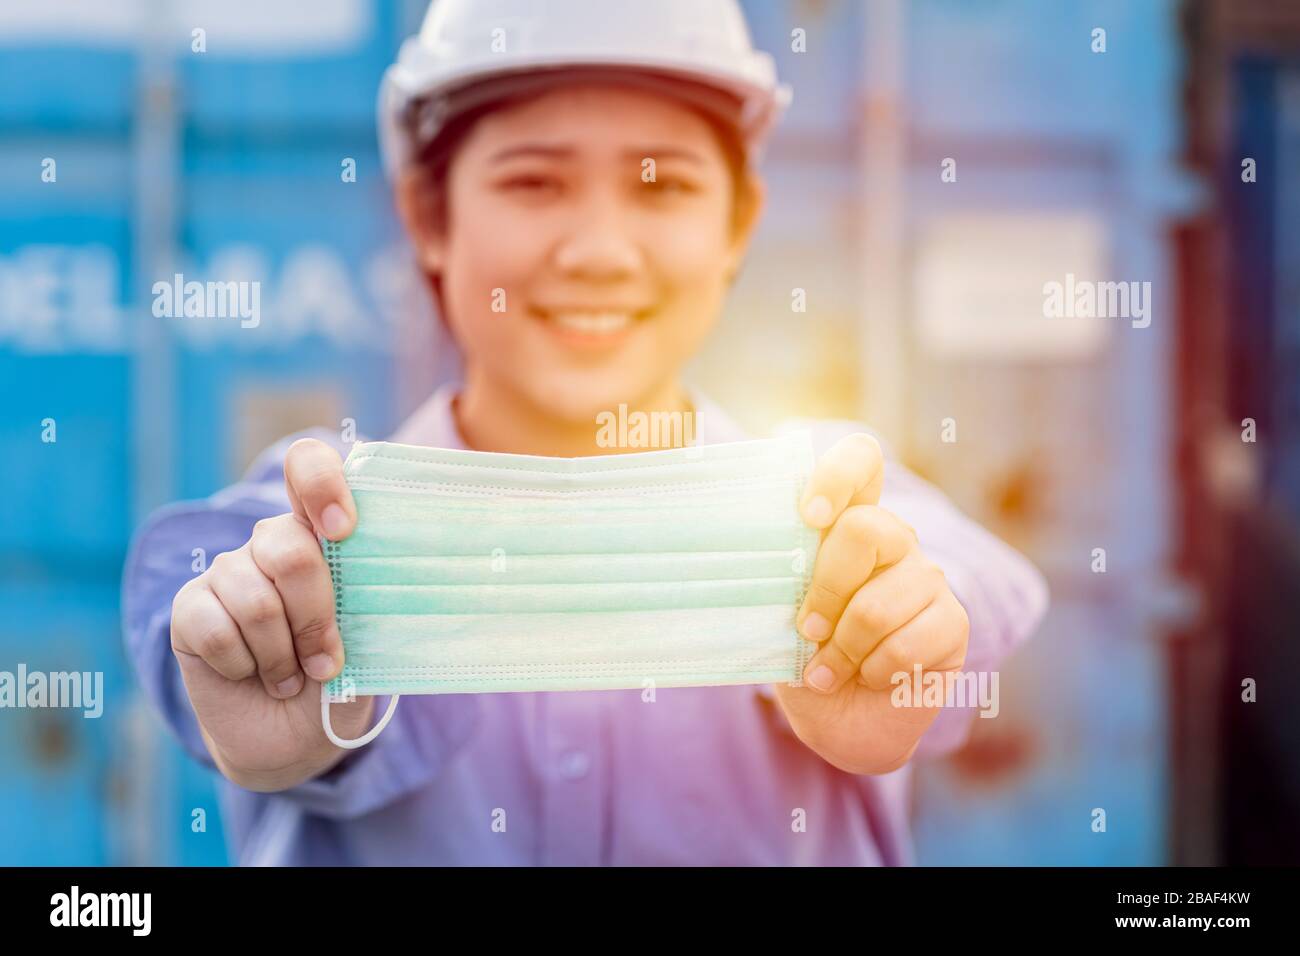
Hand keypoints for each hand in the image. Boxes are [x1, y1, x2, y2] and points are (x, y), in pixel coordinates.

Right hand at [169, 438, 373, 790]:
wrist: (295, 740)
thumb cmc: (339, 680)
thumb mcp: (368, 642)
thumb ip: (369, 603)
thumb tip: (390, 582)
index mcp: (320, 535)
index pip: (308, 469)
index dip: (321, 486)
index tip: (343, 531)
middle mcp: (270, 544)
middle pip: (288, 549)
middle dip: (314, 615)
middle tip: (325, 661)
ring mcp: (225, 573)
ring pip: (254, 597)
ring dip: (281, 654)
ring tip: (291, 677)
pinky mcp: (189, 609)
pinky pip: (215, 628)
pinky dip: (244, 666)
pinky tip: (253, 676)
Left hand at [772, 434, 969, 774]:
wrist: (843, 724)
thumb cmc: (805, 660)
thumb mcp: (778, 619)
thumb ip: (778, 584)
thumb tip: (749, 566)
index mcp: (846, 524)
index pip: (861, 460)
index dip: (838, 476)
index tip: (809, 516)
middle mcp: (893, 539)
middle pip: (865, 529)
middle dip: (825, 590)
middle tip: (806, 630)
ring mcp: (927, 578)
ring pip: (877, 603)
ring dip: (842, 651)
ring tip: (827, 673)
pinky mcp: (952, 621)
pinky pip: (906, 644)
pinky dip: (874, 673)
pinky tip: (870, 679)